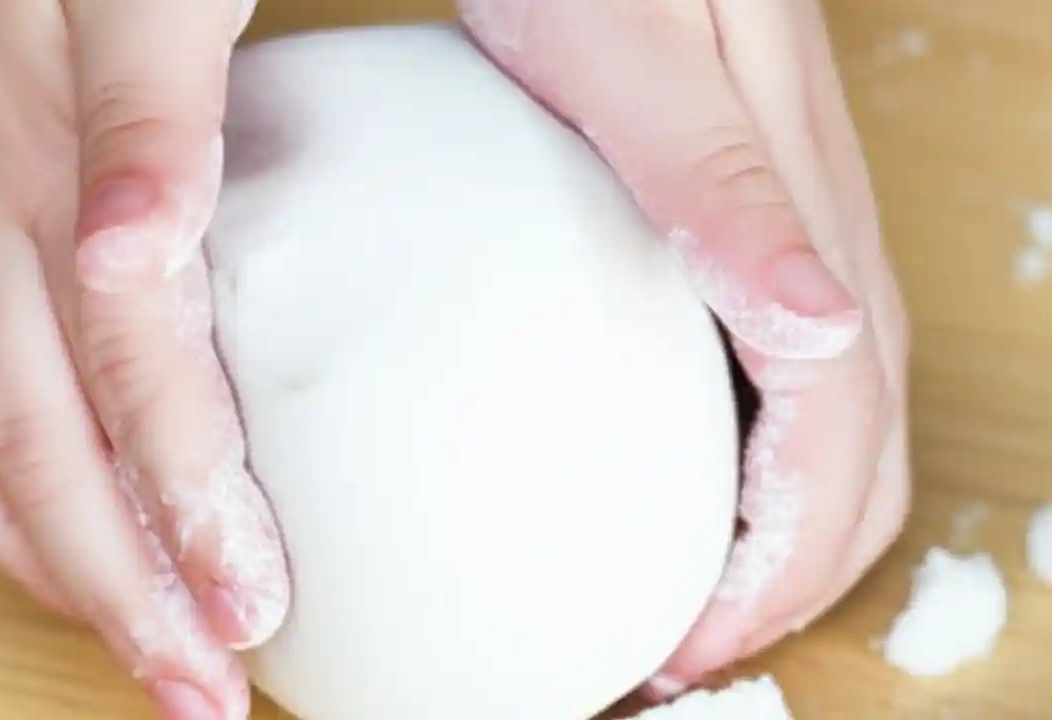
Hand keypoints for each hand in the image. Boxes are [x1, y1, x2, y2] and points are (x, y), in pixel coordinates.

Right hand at [0, 2, 285, 717]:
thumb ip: (149, 120)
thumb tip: (132, 254)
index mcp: (52, 168)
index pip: (130, 377)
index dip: (189, 504)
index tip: (252, 611)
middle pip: (39, 444)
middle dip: (118, 585)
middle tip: (198, 688)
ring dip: (35, 557)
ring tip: (114, 640)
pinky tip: (18, 526)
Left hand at [460, 0, 909, 694]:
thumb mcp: (634, 63)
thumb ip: (726, 191)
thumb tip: (825, 336)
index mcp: (802, 217)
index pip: (834, 431)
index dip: (778, 561)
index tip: (693, 644)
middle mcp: (821, 237)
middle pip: (863, 448)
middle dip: (796, 574)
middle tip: (690, 647)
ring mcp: (798, 230)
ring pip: (841, 416)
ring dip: (787, 529)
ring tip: (697, 596)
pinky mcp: (756, 218)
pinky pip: (791, 366)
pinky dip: (761, 455)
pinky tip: (689, 476)